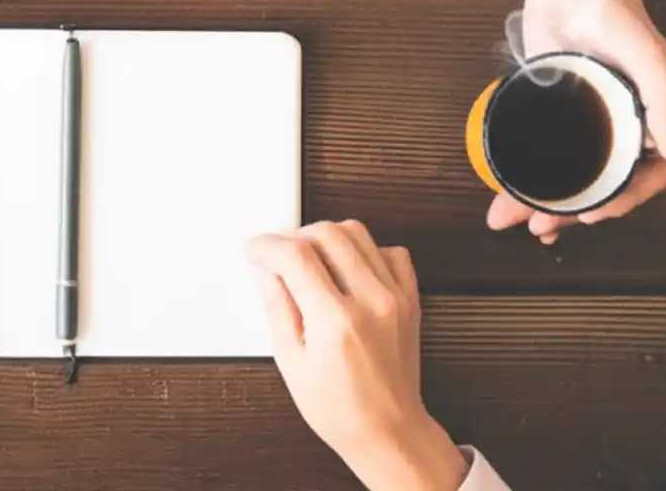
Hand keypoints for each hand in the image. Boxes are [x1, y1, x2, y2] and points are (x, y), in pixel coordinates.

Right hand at [247, 221, 467, 490]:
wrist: (388, 431)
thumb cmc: (340, 409)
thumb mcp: (291, 362)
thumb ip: (278, 308)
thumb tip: (266, 270)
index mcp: (335, 322)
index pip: (295, 256)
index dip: (267, 245)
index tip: (255, 250)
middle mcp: (370, 302)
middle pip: (327, 233)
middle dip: (294, 236)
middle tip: (279, 254)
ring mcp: (395, 298)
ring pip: (358, 233)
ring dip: (326, 237)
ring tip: (310, 258)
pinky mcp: (410, 300)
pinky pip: (390, 252)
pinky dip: (364, 251)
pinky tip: (347, 270)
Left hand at [488, 0, 665, 243]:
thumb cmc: (617, 13)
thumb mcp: (648, 57)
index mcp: (649, 118)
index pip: (646, 175)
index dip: (624, 200)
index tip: (594, 213)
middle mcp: (617, 123)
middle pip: (599, 180)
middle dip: (572, 210)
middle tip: (541, 229)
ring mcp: (582, 118)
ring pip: (567, 171)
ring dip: (542, 200)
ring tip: (514, 222)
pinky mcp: (550, 109)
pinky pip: (539, 150)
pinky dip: (524, 173)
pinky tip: (504, 193)